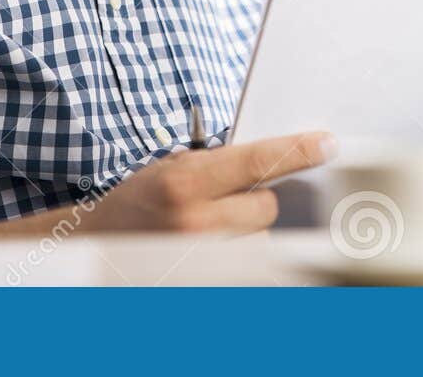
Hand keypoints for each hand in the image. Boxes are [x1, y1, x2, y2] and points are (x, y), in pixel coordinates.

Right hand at [0, 131, 336, 238]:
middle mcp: (195, 224)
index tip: (327, 144)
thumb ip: (220, 164)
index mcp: (185, 183)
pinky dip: (237, 252)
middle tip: (224, 200)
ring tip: (207, 227)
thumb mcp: (172, 168)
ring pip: (259, 238)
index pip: (258, 161)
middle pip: (266, 207)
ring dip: (244, 231)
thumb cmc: (138, 201)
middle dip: (254, 200)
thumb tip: (280, 158)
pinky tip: (210, 245)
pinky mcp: (205, 278)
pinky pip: (247, 261)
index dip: (297, 150)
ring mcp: (201, 258)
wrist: (95, 245)